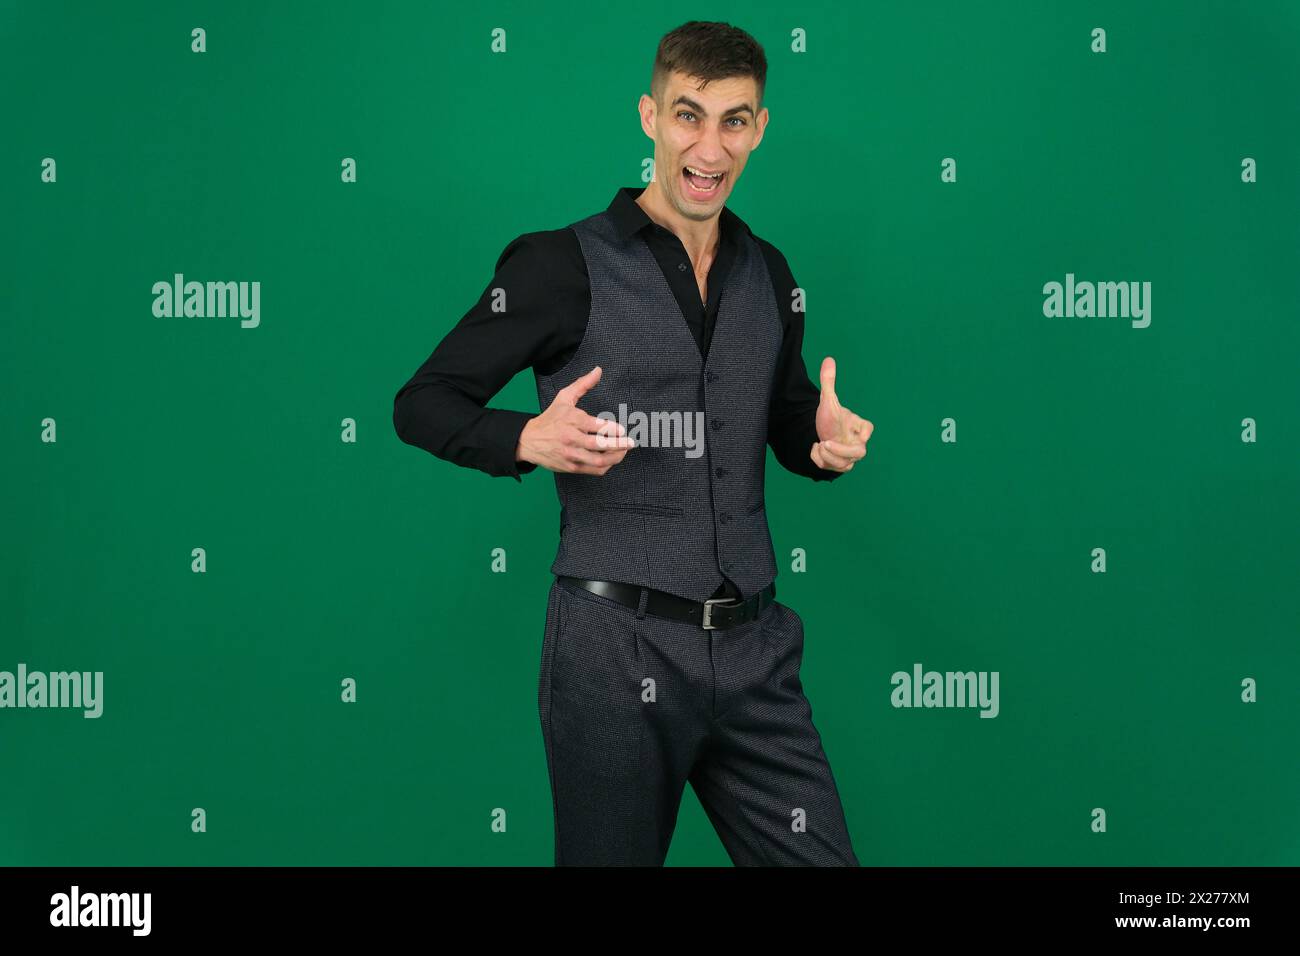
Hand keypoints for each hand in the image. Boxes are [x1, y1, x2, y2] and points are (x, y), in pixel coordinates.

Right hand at [516, 366, 636, 474]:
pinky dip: (605, 466)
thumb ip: (583, 384)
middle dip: (618, 445)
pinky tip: (611, 459)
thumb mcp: (564, 397)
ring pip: (598, 460)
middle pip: (599, 445)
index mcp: (571, 420)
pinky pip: (593, 470)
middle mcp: (571, 438)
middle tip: (630, 443)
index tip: (622, 430)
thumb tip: (598, 370)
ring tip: (624, 451)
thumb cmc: (550, 418)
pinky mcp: (571, 467)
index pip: (595, 426)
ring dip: (615, 457)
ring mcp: (571, 454)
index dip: (612, 429)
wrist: (528, 440)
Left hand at [811, 356, 872, 471]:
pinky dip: (820, 461)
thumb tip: (828, 359)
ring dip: (829, 458)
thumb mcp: (827, 400)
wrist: (821, 432)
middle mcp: (857, 443)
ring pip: (846, 466)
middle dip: (841, 451)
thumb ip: (828, 382)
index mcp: (860, 427)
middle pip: (859, 453)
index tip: (848, 430)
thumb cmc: (830, 417)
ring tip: (819, 445)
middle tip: (825, 443)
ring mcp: (848, 457)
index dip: (862, 433)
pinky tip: (815, 448)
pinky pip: (833, 469)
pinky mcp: (839, 465)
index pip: (867, 430)